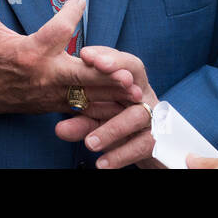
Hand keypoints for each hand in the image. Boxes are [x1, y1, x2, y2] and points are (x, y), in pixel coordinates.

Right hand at [0, 0, 136, 116]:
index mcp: (29, 53)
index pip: (58, 31)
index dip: (71, 13)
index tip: (80, 0)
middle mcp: (44, 76)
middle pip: (81, 76)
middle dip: (105, 75)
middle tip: (127, 73)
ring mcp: (49, 94)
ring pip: (86, 95)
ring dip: (110, 93)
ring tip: (136, 90)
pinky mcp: (52, 104)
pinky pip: (80, 107)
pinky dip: (101, 107)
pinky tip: (120, 104)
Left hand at [54, 45, 160, 168]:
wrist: (148, 151)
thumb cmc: (120, 127)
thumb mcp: (98, 121)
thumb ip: (80, 122)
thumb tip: (59, 129)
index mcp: (130, 83)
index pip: (120, 60)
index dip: (105, 55)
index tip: (85, 55)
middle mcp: (144, 94)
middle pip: (135, 72)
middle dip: (116, 68)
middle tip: (98, 67)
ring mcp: (154, 116)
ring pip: (136, 114)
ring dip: (112, 127)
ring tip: (89, 143)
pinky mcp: (157, 140)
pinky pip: (142, 145)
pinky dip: (121, 154)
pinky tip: (102, 163)